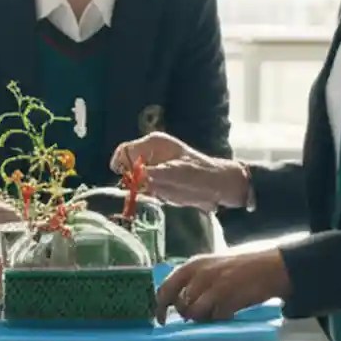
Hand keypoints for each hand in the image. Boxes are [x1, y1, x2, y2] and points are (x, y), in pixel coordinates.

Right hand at [110, 132, 249, 210]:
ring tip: (161, 192)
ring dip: (141, 190)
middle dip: (132, 180)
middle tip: (146, 190)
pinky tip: (163, 196)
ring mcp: (153, 167)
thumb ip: (158, 173)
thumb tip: (140, 176)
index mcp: (154, 143)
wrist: (219, 187)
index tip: (128, 180)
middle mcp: (150, 153)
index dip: (122, 165)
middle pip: (126, 166)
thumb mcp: (180, 173)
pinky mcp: (157, 181)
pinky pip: (144, 189)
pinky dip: (149, 195)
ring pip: (134, 180)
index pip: (124, 150)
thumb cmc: (202, 174)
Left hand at [156, 249, 290, 323]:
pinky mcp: (227, 299)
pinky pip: (214, 318)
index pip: (166, 287)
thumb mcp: (211, 264)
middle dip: (184, 313)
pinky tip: (227, 310)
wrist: (270, 266)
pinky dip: (218, 318)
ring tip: (215, 310)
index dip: (160, 306)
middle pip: (179, 304)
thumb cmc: (241, 265)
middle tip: (194, 314)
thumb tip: (177, 296)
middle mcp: (199, 274)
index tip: (161, 318)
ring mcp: (213, 287)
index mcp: (193, 264)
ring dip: (202, 317)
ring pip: (194, 314)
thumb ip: (194, 277)